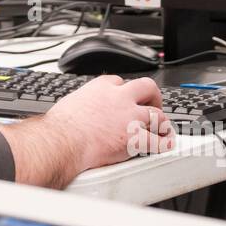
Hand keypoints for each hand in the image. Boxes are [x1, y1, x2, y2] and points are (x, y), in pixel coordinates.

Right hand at [45, 75, 172, 172]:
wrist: (63, 142)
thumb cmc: (61, 127)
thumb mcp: (71, 102)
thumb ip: (83, 103)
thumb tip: (79, 109)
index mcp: (102, 87)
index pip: (120, 81)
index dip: (125, 90)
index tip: (126, 97)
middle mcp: (120, 98)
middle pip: (147, 87)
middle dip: (153, 96)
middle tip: (153, 104)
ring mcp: (130, 117)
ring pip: (157, 114)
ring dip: (161, 121)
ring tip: (162, 127)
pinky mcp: (136, 138)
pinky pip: (158, 141)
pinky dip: (163, 143)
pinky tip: (165, 145)